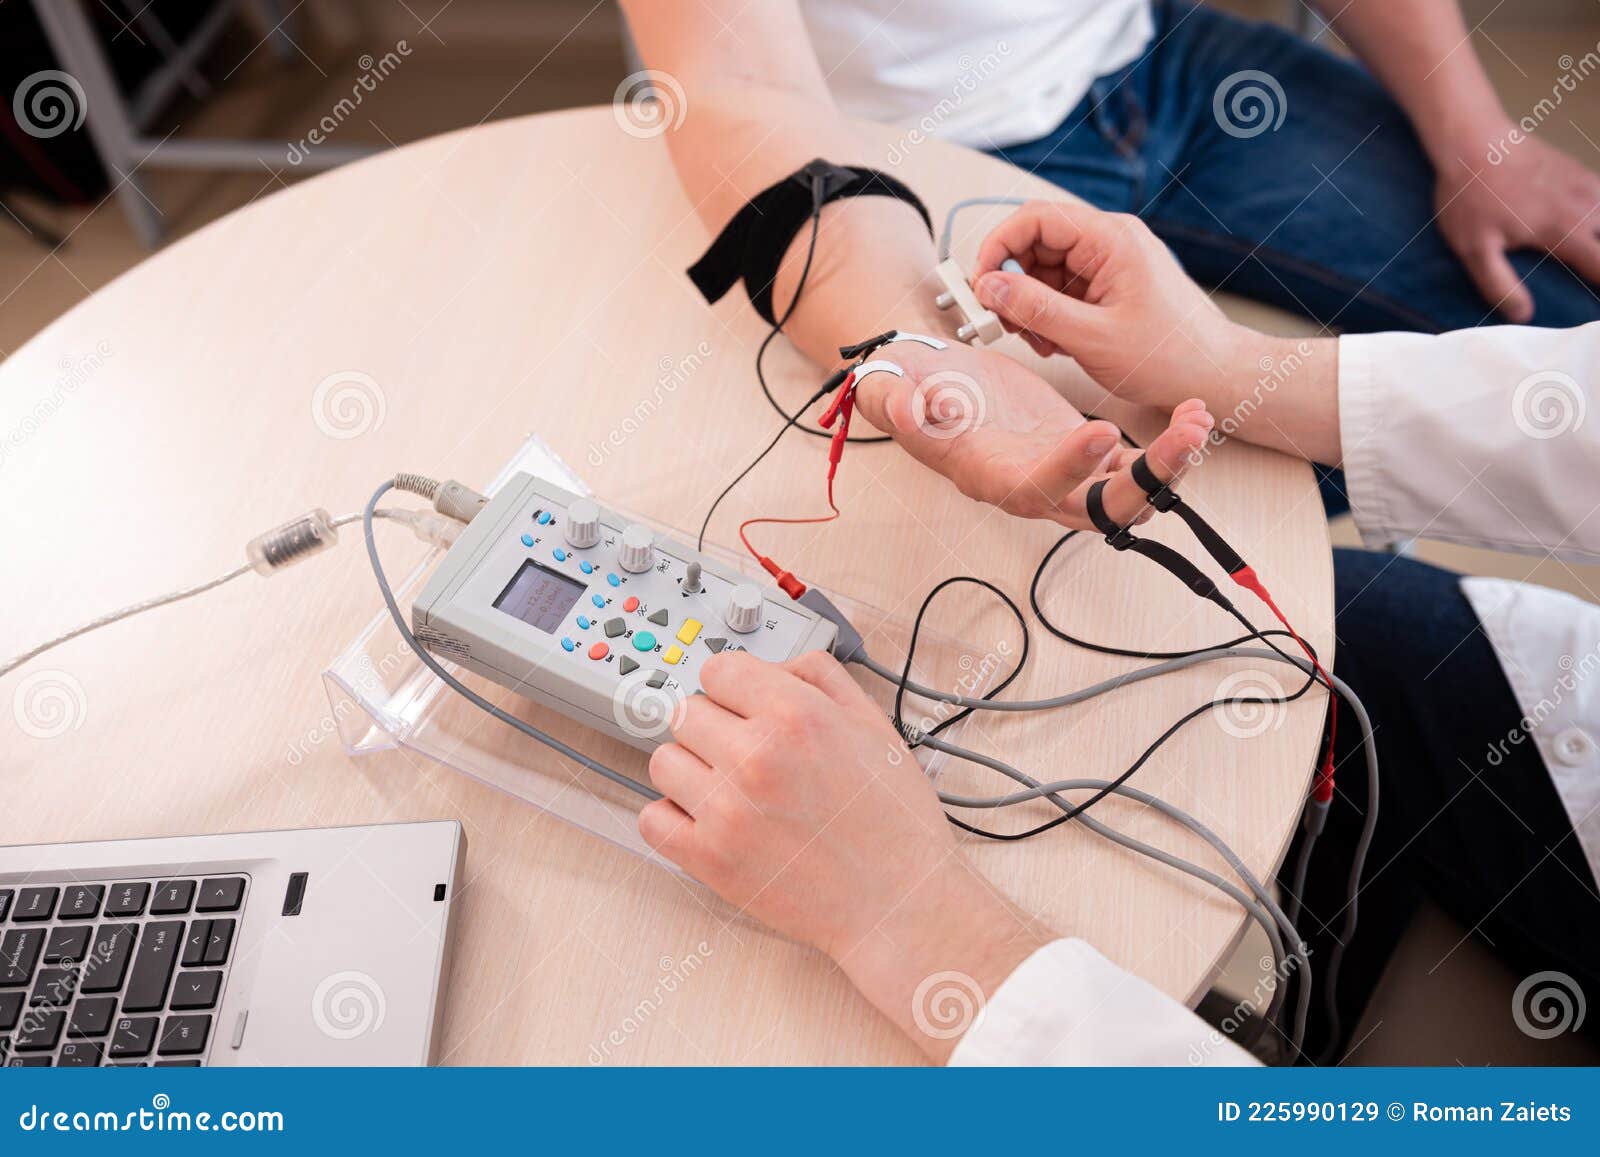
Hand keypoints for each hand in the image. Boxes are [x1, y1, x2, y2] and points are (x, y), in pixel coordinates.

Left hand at [639, 649, 1046, 1060]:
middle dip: (713, 727)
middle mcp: (755, 755)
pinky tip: (706, 821)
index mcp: (796, 714)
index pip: (717, 669)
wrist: (899, 901)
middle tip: (742, 753)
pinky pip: (651, 819)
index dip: (732, 687)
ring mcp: (726, 809)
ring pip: (663, 761)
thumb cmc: (893, 821)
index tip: (740, 706)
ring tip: (727, 789)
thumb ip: (820, 677)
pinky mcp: (709, 859)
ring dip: (690, 771)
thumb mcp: (874, 725)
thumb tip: (774, 666)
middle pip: (685, 712)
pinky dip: (671, 819)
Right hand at [848, 336, 1213, 529]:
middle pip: (1098, 509)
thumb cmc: (908, 388)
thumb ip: (897, 403)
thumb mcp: (893, 387)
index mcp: (990, 476)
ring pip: (1127, 493)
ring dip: (1169, 466)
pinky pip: (1134, 465)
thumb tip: (916, 409)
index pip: (1034, 488)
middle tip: (1186, 438)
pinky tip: (1192, 415)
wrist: (931, 381)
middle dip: (1146, 482)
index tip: (1099, 432)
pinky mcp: (1083, 452)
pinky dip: (1167, 448)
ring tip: (1199, 421)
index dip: (1067, 468)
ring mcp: (1063, 473)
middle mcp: (1032, 486)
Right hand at [967, 199, 1256, 412]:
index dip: (999, 246)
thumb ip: (1036, 309)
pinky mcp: (1107, 285)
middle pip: (1035, 242)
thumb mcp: (1092, 337)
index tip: (982, 285)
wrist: (1215, 374)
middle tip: (1001, 321)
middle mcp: (1109, 242)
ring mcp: (1108, 263)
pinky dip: (1046, 314)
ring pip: (1043, 268)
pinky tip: (1052, 342)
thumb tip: (989, 286)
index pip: (1036, 218)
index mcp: (1111, 239)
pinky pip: (1060, 288)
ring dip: (1026, 303)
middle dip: (1010, 281)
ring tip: (1036, 340)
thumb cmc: (1171, 356)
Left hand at [1434, 132, 1599, 322]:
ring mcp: (1588, 185)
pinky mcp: (1581, 172)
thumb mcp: (1474, 249)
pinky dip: (1599, 216)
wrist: (1473, 141)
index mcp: (1564, 231)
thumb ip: (1499, 284)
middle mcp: (1586, 207)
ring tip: (1588, 258)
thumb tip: (1524, 315)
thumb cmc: (1470, 197)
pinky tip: (1589, 228)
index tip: (1595, 307)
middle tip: (1589, 276)